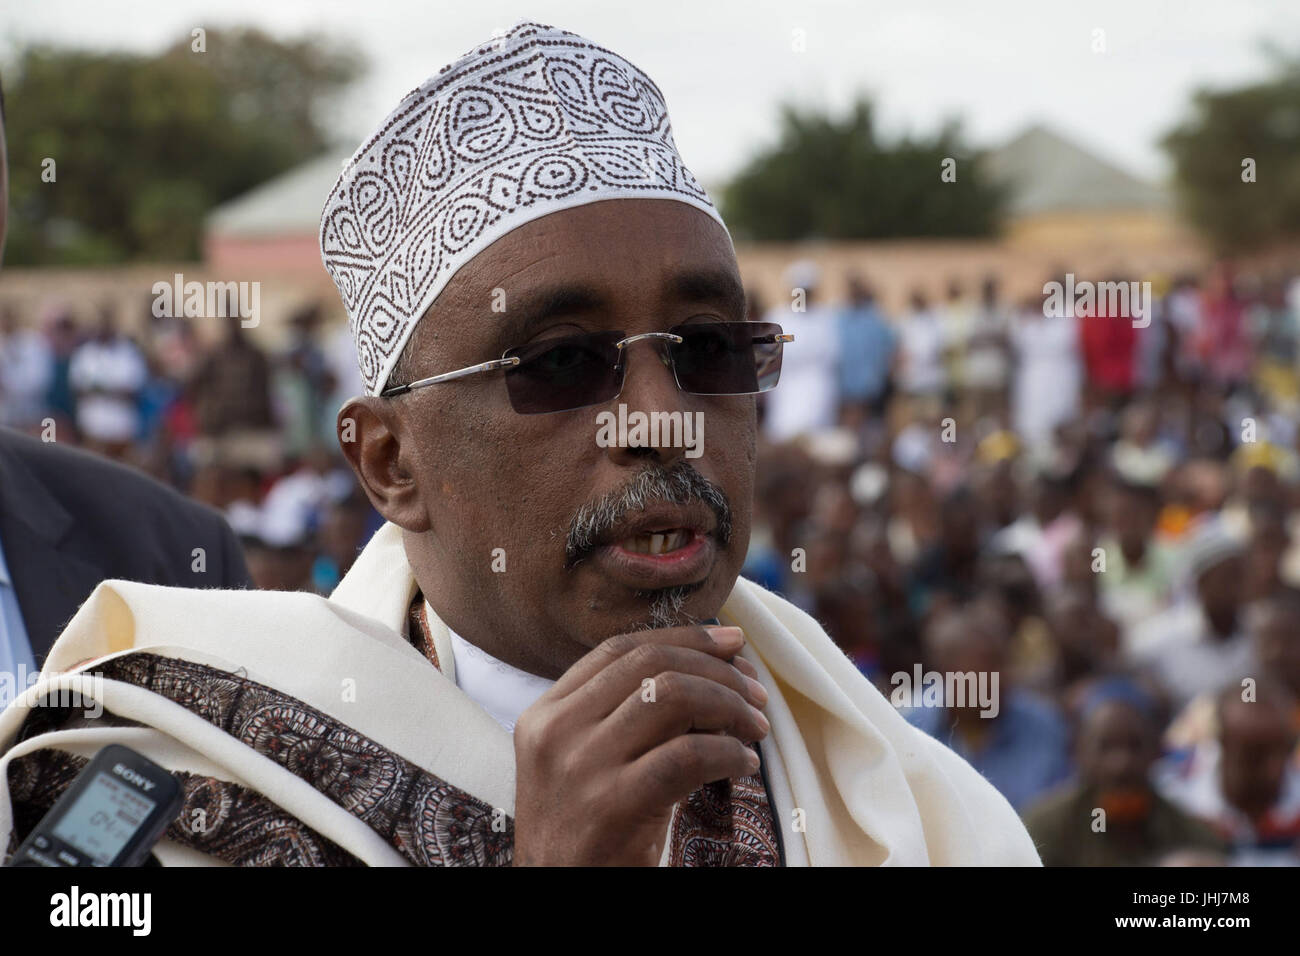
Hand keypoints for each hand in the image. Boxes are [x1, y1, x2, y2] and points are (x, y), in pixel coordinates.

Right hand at [512, 625, 768, 865]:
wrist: (560, 895)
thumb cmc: (589, 832)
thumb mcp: (588, 762)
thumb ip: (632, 716)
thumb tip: (716, 672)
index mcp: (546, 714)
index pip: (620, 648)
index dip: (683, 637)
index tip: (731, 642)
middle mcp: (557, 731)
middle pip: (650, 665)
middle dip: (717, 669)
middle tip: (756, 692)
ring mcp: (582, 767)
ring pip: (671, 696)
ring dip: (728, 705)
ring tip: (755, 729)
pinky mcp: (613, 806)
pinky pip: (688, 755)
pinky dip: (728, 752)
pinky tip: (743, 764)